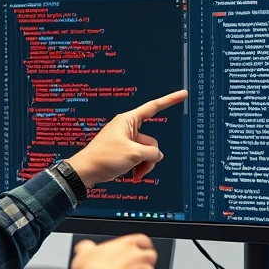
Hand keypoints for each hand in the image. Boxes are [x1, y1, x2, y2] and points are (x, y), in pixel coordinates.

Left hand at [66, 90, 187, 187]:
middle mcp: (128, 128)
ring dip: (143, 165)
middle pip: (152, 141)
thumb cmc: (104, 157)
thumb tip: (157, 155)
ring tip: (134, 173)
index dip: (170, 100)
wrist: (86, 172)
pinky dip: (138, 167)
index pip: (154, 107)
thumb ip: (152, 152)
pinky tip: (131, 174)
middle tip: (139, 167)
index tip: (183, 94)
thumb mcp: (134, 154)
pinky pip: (139, 157)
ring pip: (146, 152)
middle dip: (149, 157)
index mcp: (128, 120)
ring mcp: (126, 140)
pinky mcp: (123, 151)